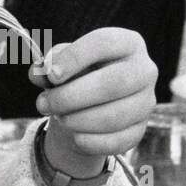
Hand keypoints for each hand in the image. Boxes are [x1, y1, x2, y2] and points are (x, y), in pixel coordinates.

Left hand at [31, 28, 157, 177]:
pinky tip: (74, 136)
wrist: (91, 103)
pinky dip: (90, 141)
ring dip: (77, 120)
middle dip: (71, 97)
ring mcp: (146, 102)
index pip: (104, 44)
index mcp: (128, 43)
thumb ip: (48, 65)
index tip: (51, 74)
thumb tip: (40, 73)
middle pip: (112, 83)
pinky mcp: (139, 130)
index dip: (75, 58)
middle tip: (44, 104)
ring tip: (57, 117)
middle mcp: (144, 70)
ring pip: (113, 117)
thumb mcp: (62, 62)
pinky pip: (116, 141)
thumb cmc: (77, 74)